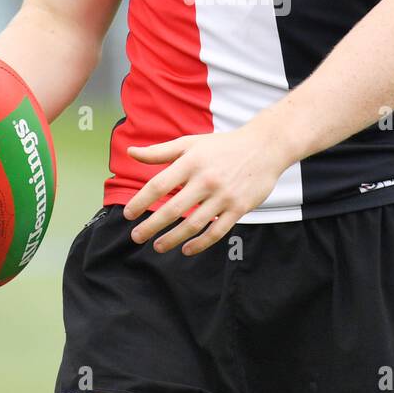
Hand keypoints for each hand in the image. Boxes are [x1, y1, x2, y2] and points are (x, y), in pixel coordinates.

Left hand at [123, 126, 288, 255]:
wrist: (265, 147)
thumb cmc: (222, 146)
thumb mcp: (191, 143)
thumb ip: (159, 152)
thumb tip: (130, 153)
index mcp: (191, 162)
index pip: (158, 185)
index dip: (140, 202)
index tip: (128, 215)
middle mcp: (206, 179)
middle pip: (172, 209)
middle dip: (151, 226)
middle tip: (136, 237)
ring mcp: (223, 196)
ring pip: (192, 224)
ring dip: (172, 239)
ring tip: (158, 246)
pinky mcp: (239, 208)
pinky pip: (216, 231)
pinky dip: (200, 243)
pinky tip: (186, 249)